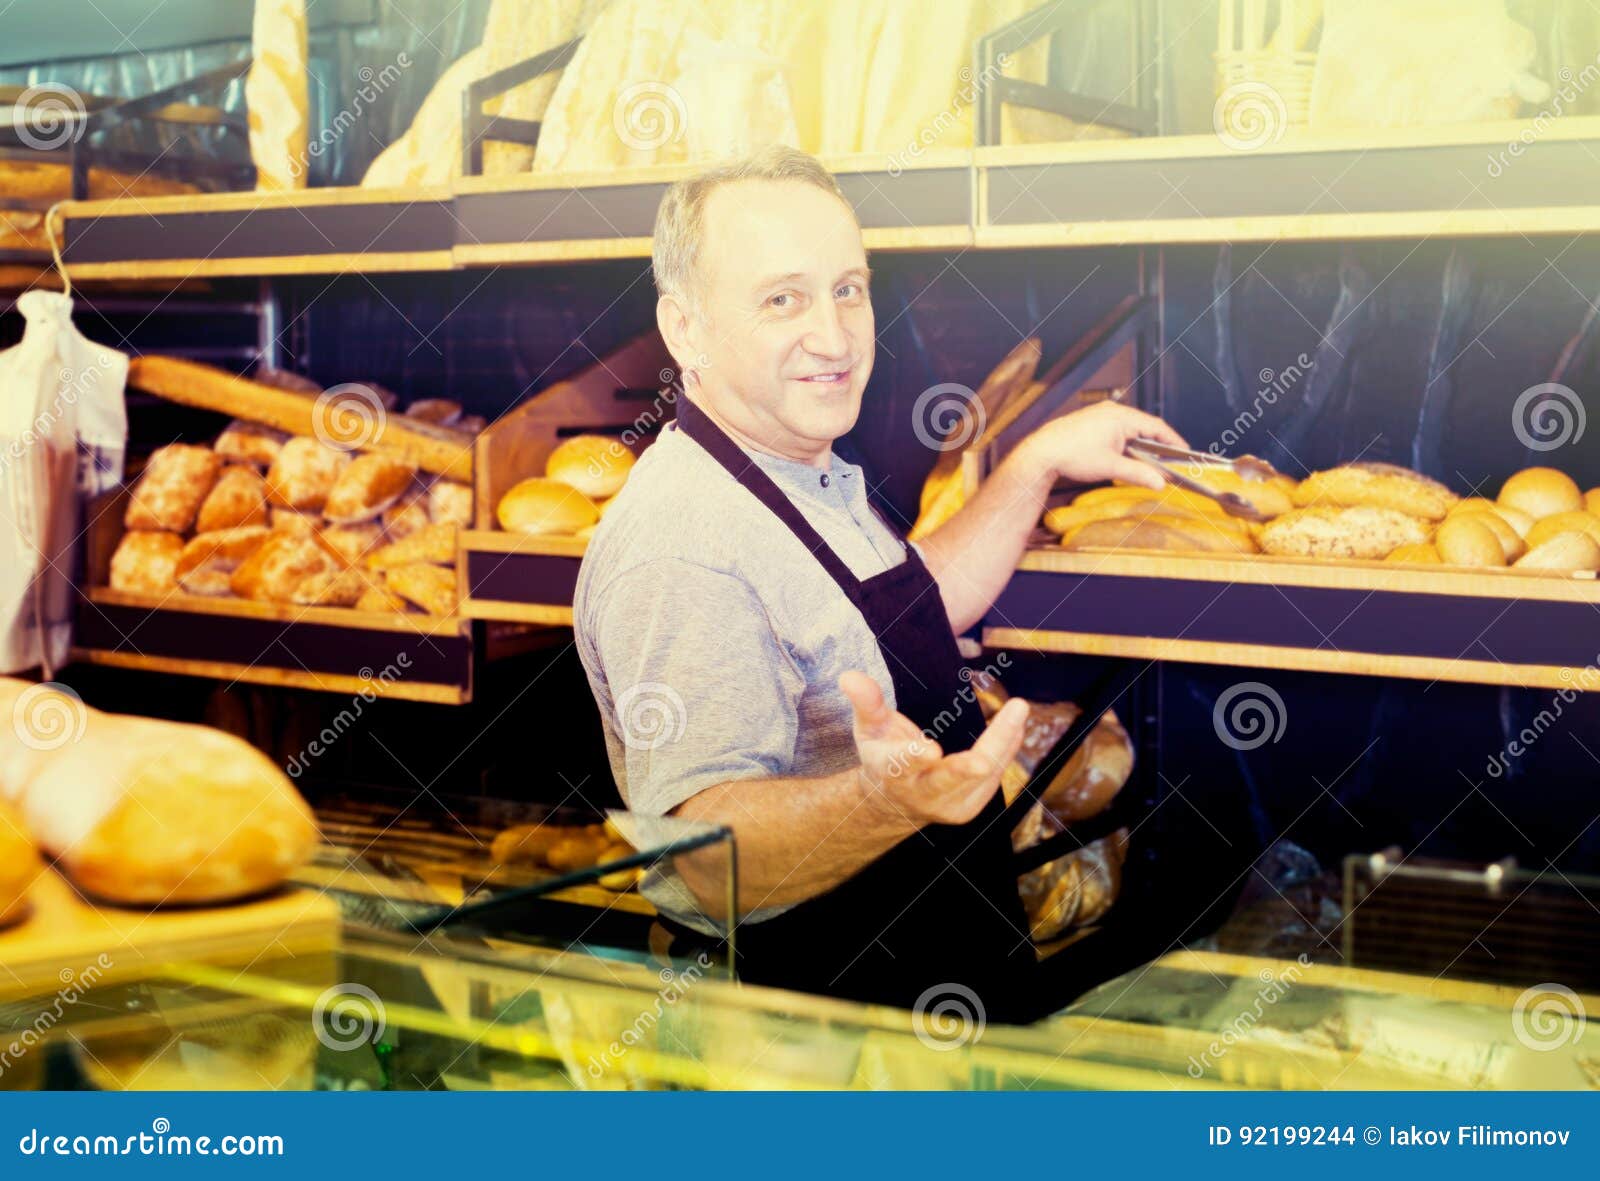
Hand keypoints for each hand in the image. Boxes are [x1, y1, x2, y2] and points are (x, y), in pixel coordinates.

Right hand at [838, 670, 1028, 827]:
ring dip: (1003, 741)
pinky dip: (1007, 747)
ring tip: (1018, 709)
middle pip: (950, 778)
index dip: (913, 756)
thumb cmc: (883, 756)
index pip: (901, 765)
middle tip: (990, 749)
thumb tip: (849, 676)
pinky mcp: (970, 806)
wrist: (895, 801)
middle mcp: (921, 792)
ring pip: (983, 775)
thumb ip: (866, 702)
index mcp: (892, 772)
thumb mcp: (869, 728)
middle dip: (971, 764)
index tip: (930, 749)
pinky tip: (1017, 724)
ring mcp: (949, 804)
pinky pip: (995, 775)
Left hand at [1013, 401, 1188, 491]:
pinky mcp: (1092, 422)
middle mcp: (1112, 411)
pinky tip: (1127, 457)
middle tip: (1170, 462)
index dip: (1173, 442)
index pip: (1157, 427)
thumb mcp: (1111, 467)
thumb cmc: (1072, 455)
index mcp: (1121, 416)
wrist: (1041, 452)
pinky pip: (1118, 430)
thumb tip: (1161, 483)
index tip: (1186, 454)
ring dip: (1141, 445)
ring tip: (1150, 463)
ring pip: (1131, 429)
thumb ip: (1139, 473)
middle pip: (1145, 427)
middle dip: (1158, 445)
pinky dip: (1127, 443)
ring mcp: (1101, 415)